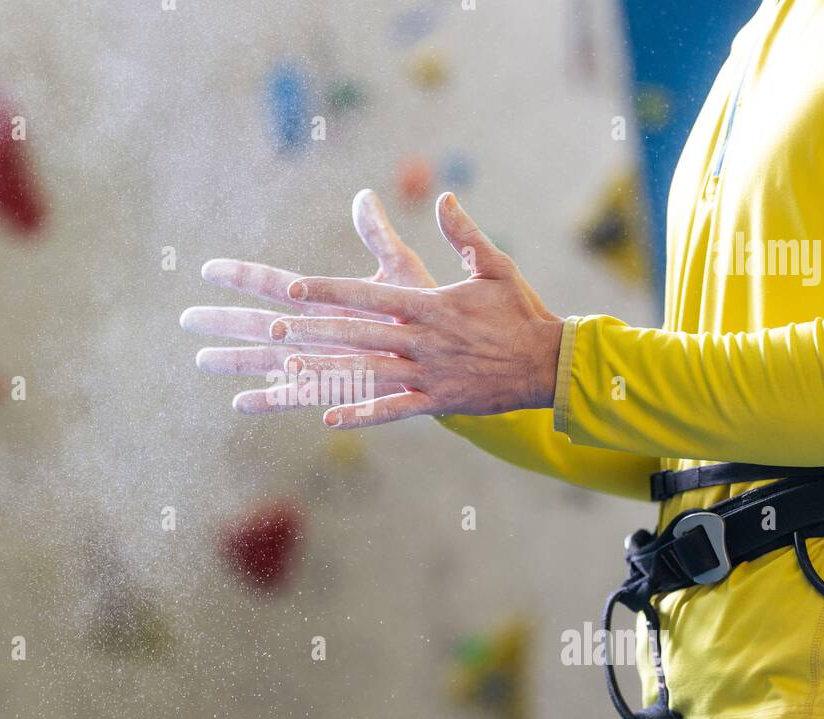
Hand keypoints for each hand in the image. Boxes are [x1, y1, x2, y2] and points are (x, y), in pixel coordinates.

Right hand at [180, 189, 434, 409]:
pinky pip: (299, 395)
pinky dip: (270, 399)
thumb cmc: (425, 307)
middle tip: (186, 317)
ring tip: (201, 360)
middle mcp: (316, 330)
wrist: (451, 350)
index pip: (276, 284)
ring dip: (236, 361)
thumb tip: (363, 196)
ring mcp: (323, 359)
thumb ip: (378, 236)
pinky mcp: (338, 387)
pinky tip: (240, 403)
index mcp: (326, 299)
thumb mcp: (401, 269)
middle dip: (223, 321)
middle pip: (259, 324)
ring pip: (270, 360)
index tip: (208, 268)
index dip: (242, 276)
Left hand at [276, 193, 562, 426]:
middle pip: (359, 334)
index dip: (330, 291)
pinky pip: (393, 410)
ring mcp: (429, 374)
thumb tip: (443, 197)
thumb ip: (464, 234)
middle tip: (273, 329)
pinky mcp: (439, 401)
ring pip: (368, 373)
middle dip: (314, 331)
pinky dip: (362, 414)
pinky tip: (329, 417)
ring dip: (326, 371)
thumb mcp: (496, 266)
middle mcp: (424, 340)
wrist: (550, 363)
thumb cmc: (521, 311)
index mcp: (431, 306)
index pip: (370, 295)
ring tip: (288, 370)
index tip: (296, 288)